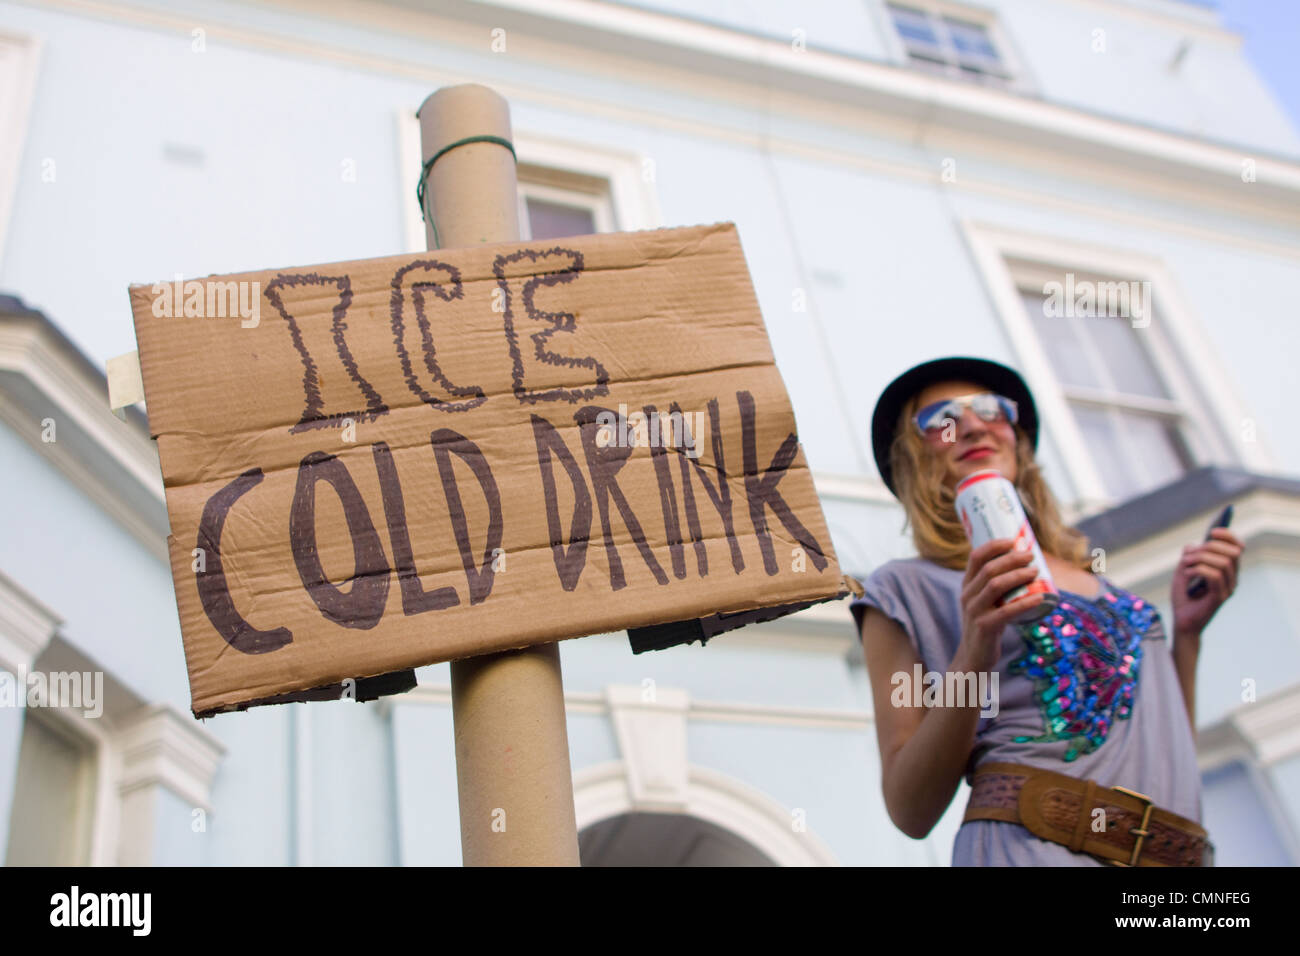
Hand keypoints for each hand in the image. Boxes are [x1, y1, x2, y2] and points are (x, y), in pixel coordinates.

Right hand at [957, 537, 1044, 671]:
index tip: (1014, 540)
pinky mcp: (985, 627)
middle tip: (1031, 555)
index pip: (975, 557)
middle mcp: (967, 595)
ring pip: (995, 586)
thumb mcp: (985, 602)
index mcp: (967, 585)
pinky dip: (1025, 603)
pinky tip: (1040, 598)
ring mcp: (975, 611)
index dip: (994, 545)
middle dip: (1012, 558)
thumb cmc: (987, 624)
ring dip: (1018, 575)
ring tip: (1036, 571)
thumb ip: (997, 586)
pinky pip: (1007, 611)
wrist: (973, 657)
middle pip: (989, 569)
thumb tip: (1027, 565)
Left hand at [1171, 528, 1242, 639]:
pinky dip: (1197, 570)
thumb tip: (1193, 545)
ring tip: (1184, 565)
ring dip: (1199, 559)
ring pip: (1223, 562)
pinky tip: (1186, 574)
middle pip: (1232, 552)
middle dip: (1209, 547)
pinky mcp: (1220, 598)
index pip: (1238, 547)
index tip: (1212, 531)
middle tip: (1188, 556)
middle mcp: (1232, 578)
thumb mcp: (1184, 570)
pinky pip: (1214, 576)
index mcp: (1227, 570)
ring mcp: (1228, 589)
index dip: (1228, 536)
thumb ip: (1190, 556)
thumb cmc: (1183, 596)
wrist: (1181, 620)